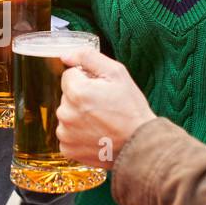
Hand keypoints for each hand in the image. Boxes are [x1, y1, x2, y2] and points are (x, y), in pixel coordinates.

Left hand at [56, 48, 156, 169]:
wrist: (140, 145)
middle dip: (81, 97)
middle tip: (103, 107)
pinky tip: (95, 134)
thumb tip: (65, 56)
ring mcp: (65, 133)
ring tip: (101, 122)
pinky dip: (78, 134)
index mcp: (76, 92)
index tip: (101, 90)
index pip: (69, 75)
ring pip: (66, 114)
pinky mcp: (67, 149)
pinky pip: (67, 134)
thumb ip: (88, 57)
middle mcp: (66, 113)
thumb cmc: (131, 109)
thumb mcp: (117, 73)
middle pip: (67, 96)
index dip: (86, 79)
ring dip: (78, 116)